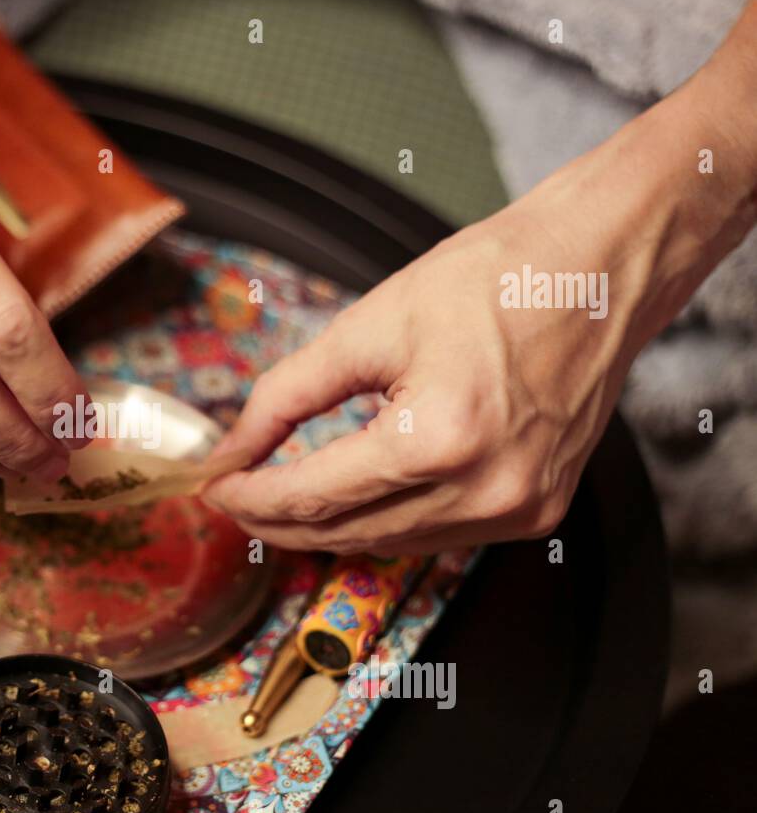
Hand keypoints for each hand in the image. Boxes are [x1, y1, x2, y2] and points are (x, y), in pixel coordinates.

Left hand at [203, 40, 756, 554]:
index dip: (251, 497)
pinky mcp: (538, 512)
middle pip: (347, 532)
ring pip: (390, 543)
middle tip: (235, 496)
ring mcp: (518, 509)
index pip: (314, 495)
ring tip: (282, 496)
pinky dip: (386, 520)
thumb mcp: (369, 326)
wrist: (598, 269)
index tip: (214, 488)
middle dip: (279, 520)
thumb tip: (234, 446)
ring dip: (329, 526)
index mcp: (439, 437)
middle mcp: (485, 489)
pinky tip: (356, 494)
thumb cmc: (494, 279)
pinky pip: (437, 535)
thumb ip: (287, 395)